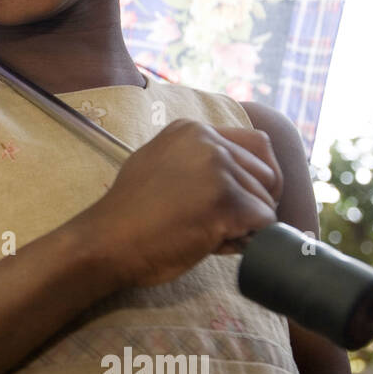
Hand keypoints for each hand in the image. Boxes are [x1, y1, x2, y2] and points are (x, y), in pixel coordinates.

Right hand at [81, 118, 282, 288]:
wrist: (106, 241)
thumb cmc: (129, 215)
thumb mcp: (159, 165)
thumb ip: (195, 161)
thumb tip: (238, 178)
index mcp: (191, 129)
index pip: (256, 144)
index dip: (257, 177)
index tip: (243, 199)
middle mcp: (207, 140)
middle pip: (266, 173)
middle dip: (254, 201)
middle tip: (222, 223)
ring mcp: (217, 168)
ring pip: (266, 200)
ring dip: (245, 224)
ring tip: (206, 234)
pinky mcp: (226, 200)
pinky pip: (264, 222)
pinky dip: (245, 239)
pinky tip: (211, 243)